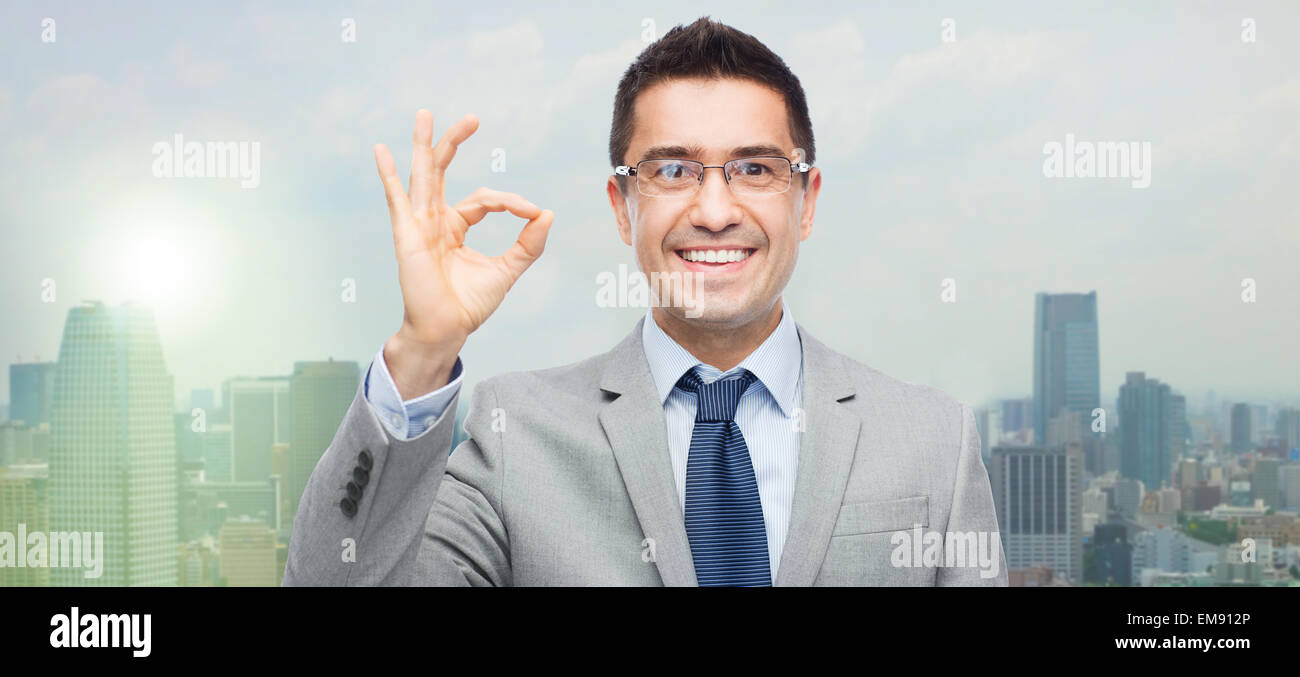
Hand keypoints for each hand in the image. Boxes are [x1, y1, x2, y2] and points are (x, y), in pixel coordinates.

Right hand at [375, 110, 553, 398]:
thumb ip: (528, 244)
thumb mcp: (507, 270)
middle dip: (455, 143)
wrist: (447, 330)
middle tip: (473, 118)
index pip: (484, 200)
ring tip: (425, 114)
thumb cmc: (468, 305)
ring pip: (423, 176)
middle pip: (443, 172)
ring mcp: (419, 225)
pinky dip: (389, 175)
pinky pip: (398, 200)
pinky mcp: (408, 235)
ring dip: (424, 145)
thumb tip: (547, 214)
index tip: (532, 212)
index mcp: (455, 227)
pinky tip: (381, 151)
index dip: (510, 202)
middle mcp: (435, 221)